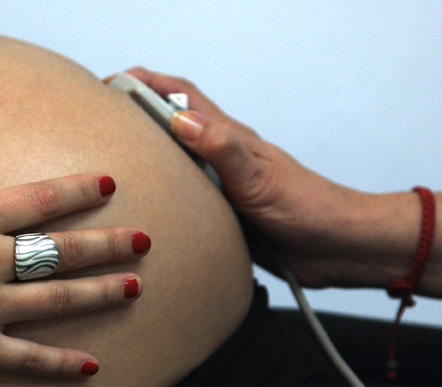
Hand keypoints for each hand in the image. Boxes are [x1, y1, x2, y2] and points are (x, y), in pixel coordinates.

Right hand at [0, 108, 148, 376]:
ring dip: (100, 292)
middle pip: (62, 250)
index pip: (40, 200)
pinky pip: (28, 358)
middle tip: (145, 240)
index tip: (110, 182)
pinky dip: (60, 364)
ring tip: (135, 286)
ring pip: (58, 300)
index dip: (79, 189)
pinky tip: (92, 366)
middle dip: (108, 244)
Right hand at [118, 67, 367, 287]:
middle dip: (137, 117)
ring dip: (148, 157)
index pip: (181, 97)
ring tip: (117, 164)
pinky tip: (150, 211)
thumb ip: (221, 149)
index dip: (147, 83)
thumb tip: (178, 120)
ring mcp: (222, 187)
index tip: (112, 84)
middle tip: (105, 124)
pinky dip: (164, 197)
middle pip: (172, 127)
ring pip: (176, 164)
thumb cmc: (308, 207)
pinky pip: (186, 199)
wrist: (337, 248)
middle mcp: (221, 159)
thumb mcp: (259, 178)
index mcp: (229, 139)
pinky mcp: (224, 215)